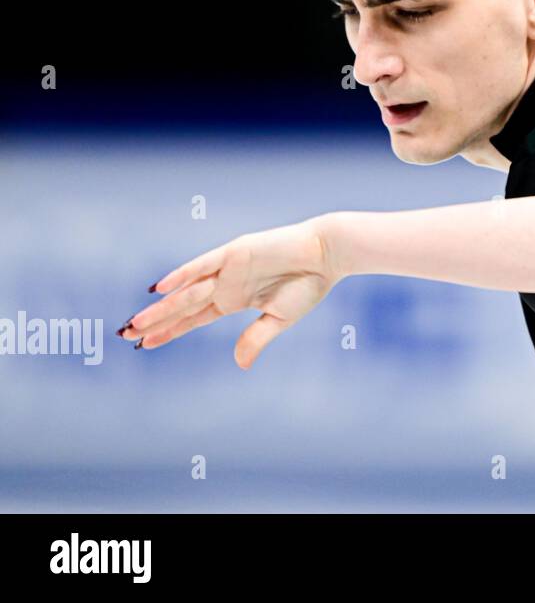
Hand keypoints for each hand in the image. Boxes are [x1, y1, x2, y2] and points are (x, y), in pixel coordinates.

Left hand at [120, 217, 342, 368]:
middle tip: (124, 335)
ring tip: (135, 323)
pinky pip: (203, 265)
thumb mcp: (280, 319)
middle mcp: (224, 285)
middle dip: (154, 321)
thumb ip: (256, 339)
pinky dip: (182, 275)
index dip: (168, 331)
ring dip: (162, 307)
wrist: (326, 254)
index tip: (142, 344)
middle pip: (182, 307)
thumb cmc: (308, 285)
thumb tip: (239, 365)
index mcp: (234, 300)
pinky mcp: (234, 252)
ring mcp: (227, 268)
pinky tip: (160, 287)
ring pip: (187, 290)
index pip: (192, 319)